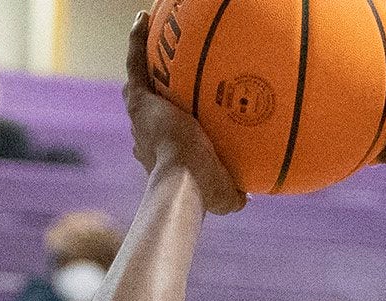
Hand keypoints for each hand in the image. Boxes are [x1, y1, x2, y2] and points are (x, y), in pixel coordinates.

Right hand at [126, 15, 244, 213]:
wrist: (183, 182)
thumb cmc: (205, 192)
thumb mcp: (225, 198)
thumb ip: (236, 194)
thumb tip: (250, 197)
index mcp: (165, 155)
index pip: (165, 136)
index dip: (169, 126)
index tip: (180, 118)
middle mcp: (148, 135)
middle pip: (151, 107)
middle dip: (156, 91)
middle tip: (166, 74)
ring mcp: (141, 116)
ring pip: (140, 79)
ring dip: (142, 56)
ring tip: (150, 30)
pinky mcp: (139, 100)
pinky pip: (136, 62)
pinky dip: (138, 40)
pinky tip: (145, 17)